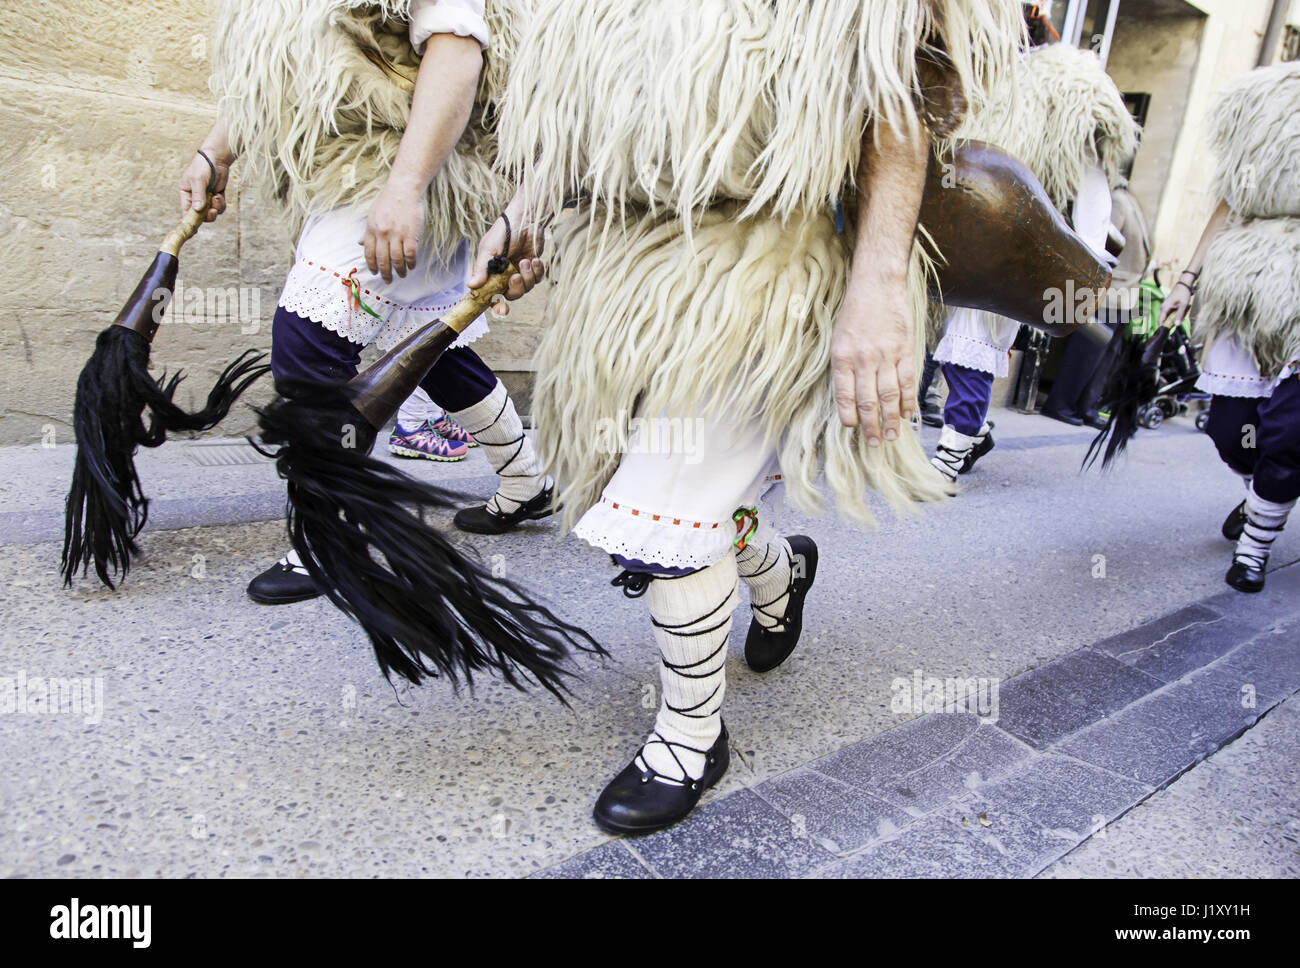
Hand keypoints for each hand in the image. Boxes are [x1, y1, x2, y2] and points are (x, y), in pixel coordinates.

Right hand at [178, 151, 229, 222]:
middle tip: (212, 212)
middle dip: (207, 216)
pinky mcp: (216, 198)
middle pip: (200, 216)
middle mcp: (195, 198)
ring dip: (216, 209)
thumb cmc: (203, 167)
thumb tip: (198, 210)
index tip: (193, 232)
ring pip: (211, 214)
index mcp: (185, 194)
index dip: (189, 223)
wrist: (217, 158)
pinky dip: (221, 205)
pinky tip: (219, 195)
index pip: (186, 212)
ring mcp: (206, 199)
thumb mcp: (198, 180)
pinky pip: (219, 208)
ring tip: (216, 198)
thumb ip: (198, 195)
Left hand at [362, 181, 425, 282]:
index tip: (375, 273)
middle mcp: (382, 233)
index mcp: (371, 228)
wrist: (404, 188)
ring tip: (402, 275)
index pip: (369, 253)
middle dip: (385, 273)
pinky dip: (411, 262)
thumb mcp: (373, 215)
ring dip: (399, 270)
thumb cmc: (389, 200)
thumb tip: (359, 243)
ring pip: (397, 259)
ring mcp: (397, 234)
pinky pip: (410, 254)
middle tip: (388, 280)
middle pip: (382, 259)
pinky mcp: (411, 234)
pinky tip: (411, 266)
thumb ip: (368, 231)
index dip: (372, 265)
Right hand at [467, 215, 545, 315]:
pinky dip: (537, 271)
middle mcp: (505, 276)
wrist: (525, 219)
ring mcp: (520, 272)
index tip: (502, 310)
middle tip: (515, 275)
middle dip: (516, 288)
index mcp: (491, 274)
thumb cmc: (503, 232)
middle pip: (512, 295)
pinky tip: (534, 259)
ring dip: (528, 276)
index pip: (492, 296)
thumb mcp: (488, 250)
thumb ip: (481, 269)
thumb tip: (471, 286)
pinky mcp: (533, 268)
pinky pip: (538, 279)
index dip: (497, 306)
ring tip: (526, 261)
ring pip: (527, 288)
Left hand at [831, 281, 916, 446]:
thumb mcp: (838, 338)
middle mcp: (863, 359)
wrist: (877, 284)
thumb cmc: (855, 312)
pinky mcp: (904, 349)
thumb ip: (843, 367)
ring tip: (892, 436)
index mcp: (842, 357)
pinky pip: (907, 381)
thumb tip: (849, 396)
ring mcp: (885, 355)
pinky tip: (907, 414)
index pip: (844, 395)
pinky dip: (908, 400)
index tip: (853, 429)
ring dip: (890, 419)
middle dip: (871, 425)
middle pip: (868, 400)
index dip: (849, 415)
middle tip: (874, 443)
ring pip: (889, 395)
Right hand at [1159, 280, 1192, 327]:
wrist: (1184, 285)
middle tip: (1182, 315)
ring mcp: (1165, 306)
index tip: (1169, 330)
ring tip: (1184, 310)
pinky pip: (1170, 313)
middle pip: (1165, 320)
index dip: (1163, 327)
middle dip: (1173, 321)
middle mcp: (1163, 308)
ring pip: (1168, 316)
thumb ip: (1180, 315)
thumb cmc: (1183, 293)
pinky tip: (1182, 308)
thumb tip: (1177, 325)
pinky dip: (1176, 313)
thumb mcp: (1183, 305)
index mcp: (1165, 308)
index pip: (1160, 321)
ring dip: (1176, 316)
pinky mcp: (1168, 306)